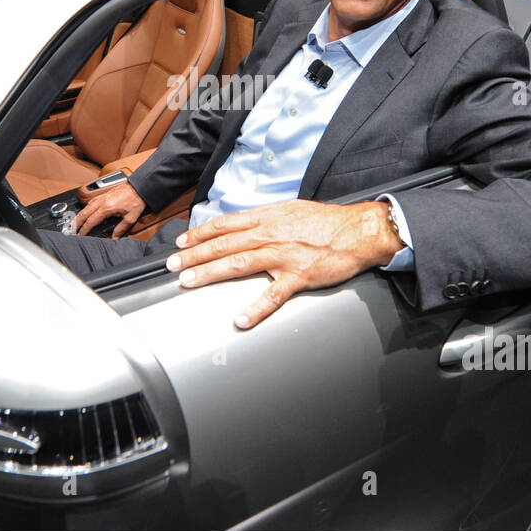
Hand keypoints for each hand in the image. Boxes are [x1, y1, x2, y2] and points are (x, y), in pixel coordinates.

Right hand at [73, 182, 146, 237]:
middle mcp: (102, 201)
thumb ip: (121, 229)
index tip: (81, 235)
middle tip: (72, 229)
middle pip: (84, 213)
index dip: (85, 229)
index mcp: (107, 208)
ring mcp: (102, 196)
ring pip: (86, 206)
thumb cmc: (136, 199)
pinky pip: (91, 201)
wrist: (139, 186)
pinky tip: (86, 211)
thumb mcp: (130, 218)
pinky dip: (86, 208)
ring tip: (76, 222)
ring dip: (80, 215)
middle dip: (77, 222)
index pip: (91, 221)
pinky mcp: (104, 194)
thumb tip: (115, 237)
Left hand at [166, 200, 403, 329]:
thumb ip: (265, 218)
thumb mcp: (291, 210)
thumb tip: (242, 225)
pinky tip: (240, 320)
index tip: (182, 242)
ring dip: (210, 272)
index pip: (225, 224)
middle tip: (171, 265)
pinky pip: (274, 295)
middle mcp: (270, 234)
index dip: (200, 233)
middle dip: (194, 254)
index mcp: (267, 217)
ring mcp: (283, 255)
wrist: (358, 231)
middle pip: (224, 243)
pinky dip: (256, 309)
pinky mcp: (299, 276)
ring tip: (188, 281)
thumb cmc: (327, 222)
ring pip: (239, 263)